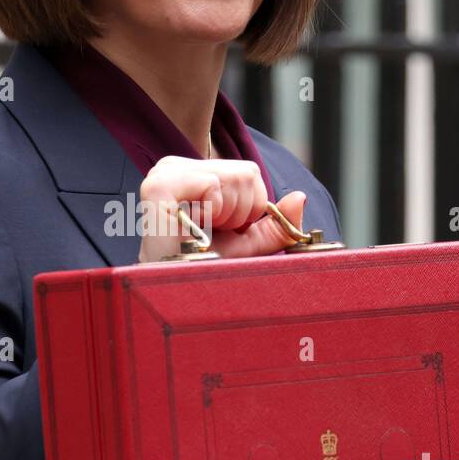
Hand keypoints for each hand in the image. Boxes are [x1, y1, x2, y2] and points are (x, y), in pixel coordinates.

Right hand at [136, 154, 307, 263]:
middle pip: (246, 173)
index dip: (247, 209)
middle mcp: (176, 166)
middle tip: (210, 234)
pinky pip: (212, 186)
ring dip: (226, 216)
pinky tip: (190, 229)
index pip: (249, 172)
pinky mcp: (158, 187)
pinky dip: (212, 213)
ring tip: (199, 233)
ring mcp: (164, 173)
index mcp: (193, 173)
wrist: (173, 293)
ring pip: (235, 177)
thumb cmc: (203, 268)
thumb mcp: (247, 245)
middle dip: (239, 213)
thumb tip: (300, 198)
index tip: (221, 231)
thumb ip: (275, 224)